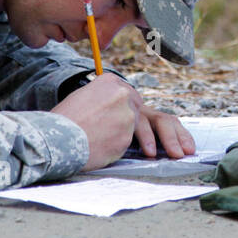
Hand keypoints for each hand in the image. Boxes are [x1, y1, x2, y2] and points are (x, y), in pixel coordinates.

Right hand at [50, 74, 194, 170]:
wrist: (54, 136)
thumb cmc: (63, 122)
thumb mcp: (84, 100)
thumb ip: (105, 103)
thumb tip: (116, 114)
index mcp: (110, 82)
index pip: (132, 100)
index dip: (144, 119)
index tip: (161, 131)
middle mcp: (122, 93)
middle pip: (149, 115)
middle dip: (172, 134)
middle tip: (184, 149)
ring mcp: (127, 113)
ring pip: (143, 130)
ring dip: (161, 143)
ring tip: (171, 155)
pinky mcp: (126, 133)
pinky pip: (130, 145)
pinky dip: (125, 151)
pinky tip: (118, 154)